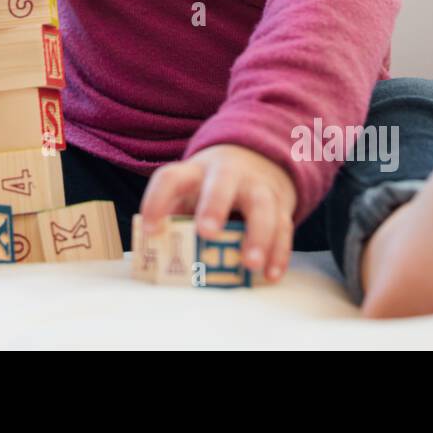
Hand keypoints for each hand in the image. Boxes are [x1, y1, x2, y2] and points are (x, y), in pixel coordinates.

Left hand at [140, 144, 297, 280]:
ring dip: (257, 235)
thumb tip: (158, 255)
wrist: (257, 158)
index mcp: (195, 172)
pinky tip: (270, 274)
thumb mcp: (188, 192)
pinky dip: (279, 253)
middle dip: (214, 206)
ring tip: (250, 264)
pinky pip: (283, 227)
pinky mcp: (280, 205)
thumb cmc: (209, 188)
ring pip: (261, 205)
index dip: (156, 202)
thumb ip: (174, 218)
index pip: (171, 178)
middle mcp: (227, 173)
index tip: (149, 230)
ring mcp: (257, 187)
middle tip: (206, 232)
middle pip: (222, 182)